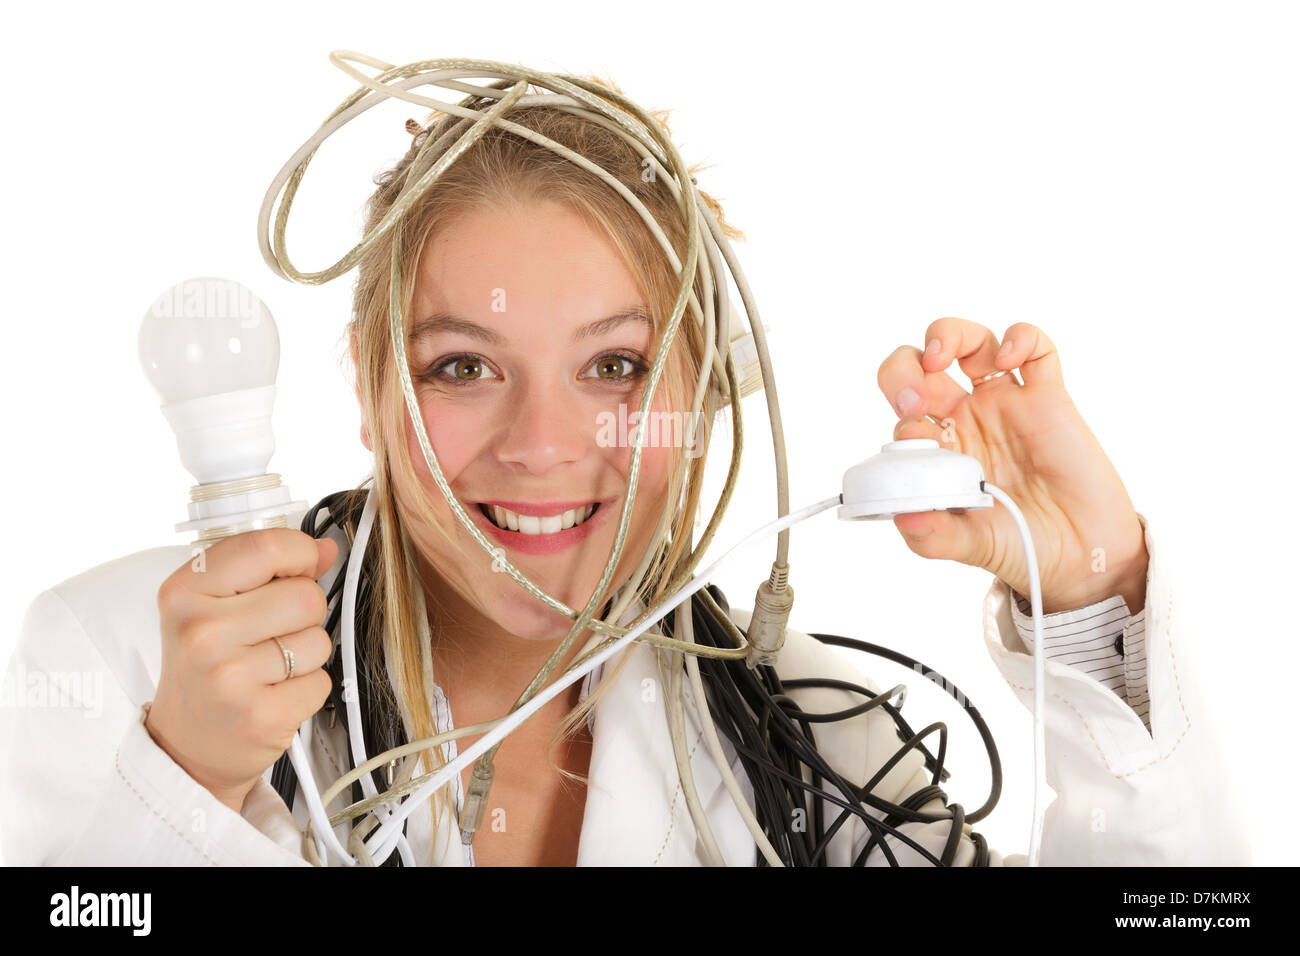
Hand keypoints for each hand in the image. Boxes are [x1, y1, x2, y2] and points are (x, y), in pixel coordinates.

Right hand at [147, 529, 337, 812]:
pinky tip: (274, 694)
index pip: (267, 546)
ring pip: (319, 639)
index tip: (303, 566)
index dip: (300, 553)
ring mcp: (230, 678)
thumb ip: (267, 568)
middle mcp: (201, 632)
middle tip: (275, 632)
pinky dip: (308, 687)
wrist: (184, 746)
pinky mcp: (260, 716)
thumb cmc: (205, 667)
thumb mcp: (213, 606)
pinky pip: (321, 681)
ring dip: (307, 653)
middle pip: (305, 596)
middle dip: (306, 612)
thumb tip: (326, 548)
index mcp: (185, 592)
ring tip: (270, 667)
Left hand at [876, 317, 1147, 614]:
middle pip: (919, 369)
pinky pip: (1034, 348)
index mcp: (938, 450)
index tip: (914, 437)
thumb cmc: (1022, 546)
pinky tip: (1007, 358)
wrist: (1081, 555)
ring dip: (946, 335)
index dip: (899, 418)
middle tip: (912, 395)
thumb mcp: (969, 546)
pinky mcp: (1047, 396)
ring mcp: (1004, 404)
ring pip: (969, 344)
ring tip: (939, 357)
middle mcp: (965, 420)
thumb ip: (932, 536)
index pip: (902, 416)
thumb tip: (904, 517)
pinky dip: (1018, 338)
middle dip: (903, 368)